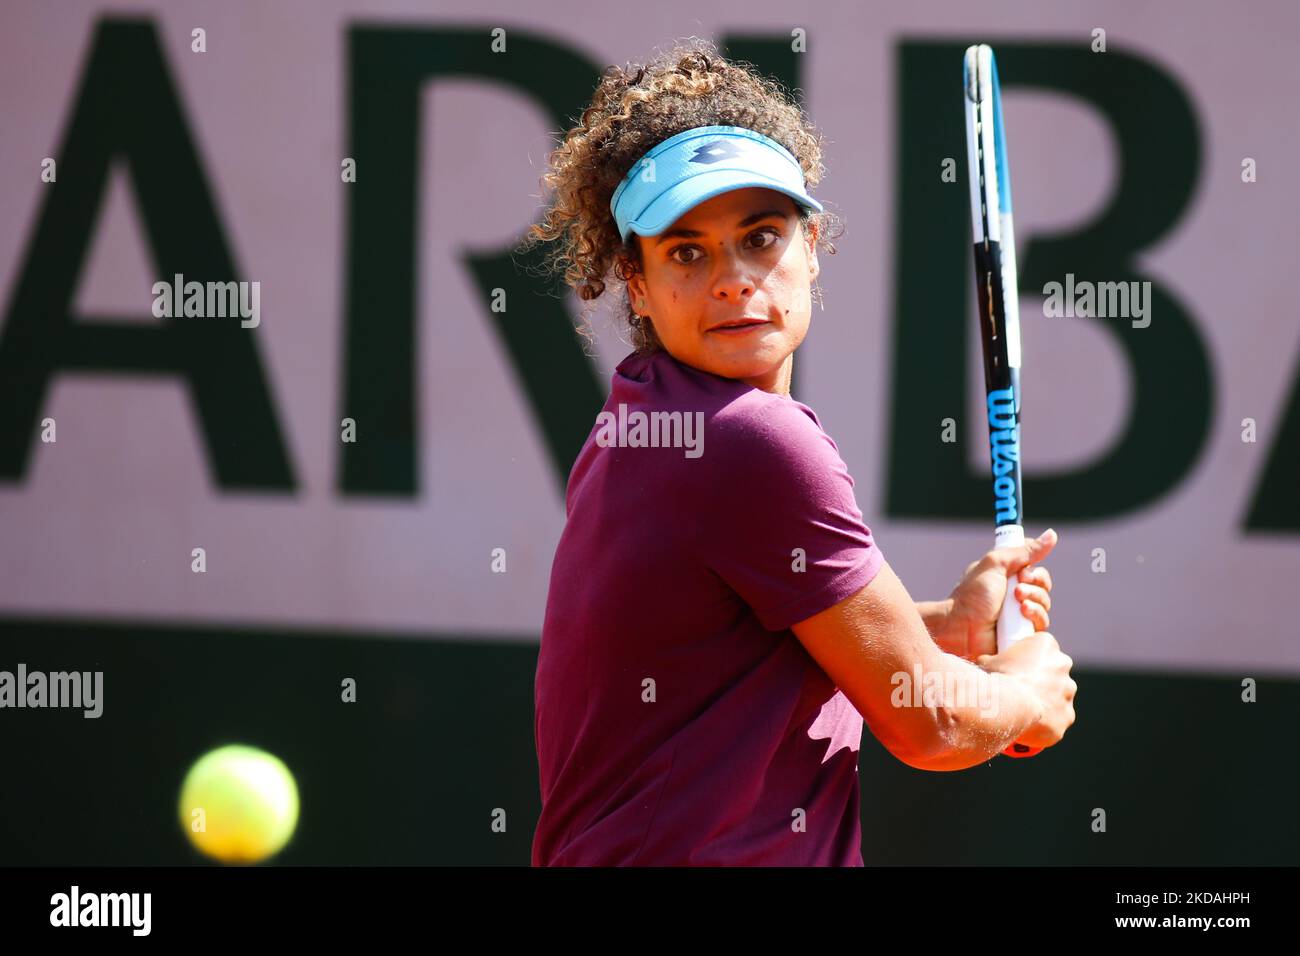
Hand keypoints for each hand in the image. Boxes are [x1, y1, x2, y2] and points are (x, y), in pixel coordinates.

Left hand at [930, 528, 1056, 659]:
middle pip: (1043, 582)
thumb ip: (1024, 551)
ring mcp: (1019, 612)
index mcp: (1006, 573)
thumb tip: (1052, 534)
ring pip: (1045, 601)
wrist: (961, 628)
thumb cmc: (972, 595)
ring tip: (1016, 600)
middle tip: (1017, 586)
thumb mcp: (996, 564)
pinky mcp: (1023, 631)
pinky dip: (1036, 614)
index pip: (1033, 563)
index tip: (1024, 567)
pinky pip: (1042, 621)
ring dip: (1034, 598)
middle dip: (1035, 582)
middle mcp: (1014, 591)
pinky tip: (1023, 613)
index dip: (1034, 564)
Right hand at [976, 630, 1076, 750]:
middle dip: (1041, 681)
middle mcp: (1063, 665)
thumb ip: (993, 661)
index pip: (1041, 647)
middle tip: (1019, 690)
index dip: (1027, 658)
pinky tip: (1029, 727)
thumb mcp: (987, 662)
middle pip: (1054, 672)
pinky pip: (1057, 720)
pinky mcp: (1066, 717)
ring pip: (1058, 697)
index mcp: (1046, 645)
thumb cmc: (995, 679)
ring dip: (1045, 702)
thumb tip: (987, 666)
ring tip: (1022, 711)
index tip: (1015, 667)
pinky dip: (1046, 724)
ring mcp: (1067, 693)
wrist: (1006, 706)